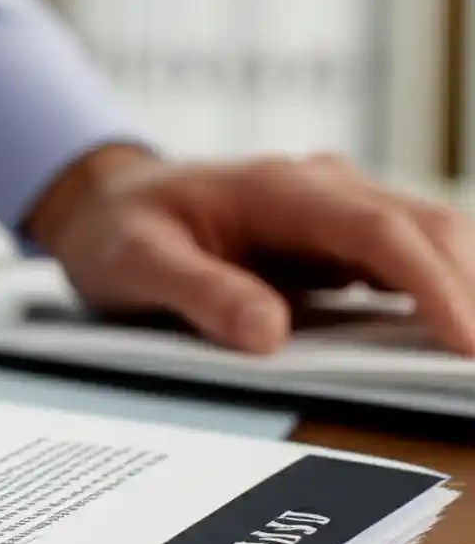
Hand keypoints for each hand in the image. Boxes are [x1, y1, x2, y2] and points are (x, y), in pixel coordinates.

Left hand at [25, 144, 474, 355]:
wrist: (105, 205)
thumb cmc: (118, 229)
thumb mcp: (135, 263)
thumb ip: (199, 293)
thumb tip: (268, 335)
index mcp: (277, 188)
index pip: (377, 229)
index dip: (431, 282)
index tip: (464, 338)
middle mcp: (318, 188)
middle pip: (424, 228)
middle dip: (468, 289)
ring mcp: (332, 210)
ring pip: (425, 240)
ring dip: (461, 289)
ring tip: (466, 355)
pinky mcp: (333, 239)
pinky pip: (400, 262)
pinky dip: (433, 294)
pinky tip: (444, 335)